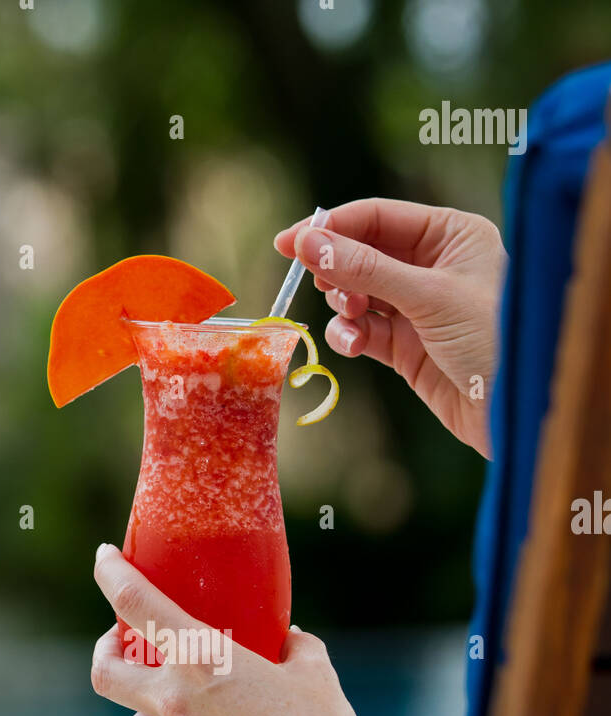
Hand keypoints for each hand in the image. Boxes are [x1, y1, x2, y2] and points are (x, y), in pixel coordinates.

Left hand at [91, 544, 370, 715]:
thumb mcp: (316, 678)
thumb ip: (297, 650)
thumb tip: (290, 642)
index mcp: (202, 659)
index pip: (136, 602)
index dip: (111, 573)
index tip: (104, 559)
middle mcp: (171, 699)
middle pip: (105, 669)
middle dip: (107, 651)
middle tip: (124, 647)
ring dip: (146, 711)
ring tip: (179, 712)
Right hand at [275, 199, 506, 456]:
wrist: (514, 411)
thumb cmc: (490, 339)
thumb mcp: (428, 297)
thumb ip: (365, 269)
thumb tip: (306, 241)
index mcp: (451, 234)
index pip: (379, 217)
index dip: (332, 227)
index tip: (288, 242)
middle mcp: (434, 264)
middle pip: (362, 254)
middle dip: (338, 270)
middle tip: (321, 284)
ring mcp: (417, 307)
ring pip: (358, 294)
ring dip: (344, 306)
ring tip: (352, 319)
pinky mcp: (406, 347)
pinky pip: (364, 331)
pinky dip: (351, 336)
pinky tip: (354, 345)